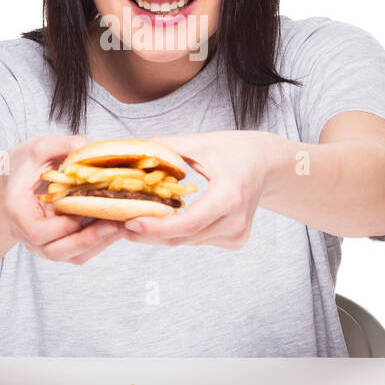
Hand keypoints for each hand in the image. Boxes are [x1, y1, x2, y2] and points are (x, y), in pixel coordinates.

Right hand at [2, 135, 127, 264]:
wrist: (18, 175)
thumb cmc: (29, 161)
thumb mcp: (43, 147)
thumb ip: (64, 145)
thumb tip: (89, 148)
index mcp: (16, 210)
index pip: (36, 231)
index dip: (62, 226)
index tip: (84, 210)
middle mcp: (24, 233)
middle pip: (54, 251)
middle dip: (87, 239)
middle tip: (115, 223)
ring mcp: (40, 243)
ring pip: (70, 256)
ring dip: (97, 243)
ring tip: (120, 225)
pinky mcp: (57, 245)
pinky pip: (78, 254)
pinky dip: (98, 244)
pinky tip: (115, 227)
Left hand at [122, 131, 281, 249]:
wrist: (265, 163)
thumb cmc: (234, 150)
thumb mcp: (200, 143)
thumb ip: (166, 148)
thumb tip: (133, 150)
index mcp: (229, 196)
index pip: (188, 222)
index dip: (156, 227)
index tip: (130, 222)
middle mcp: (235, 220)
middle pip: (183, 237)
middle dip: (149, 232)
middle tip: (119, 223)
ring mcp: (237, 234)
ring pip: (187, 241)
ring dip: (161, 233)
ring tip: (136, 219)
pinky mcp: (235, 240)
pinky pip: (197, 240)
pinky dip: (179, 231)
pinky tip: (167, 219)